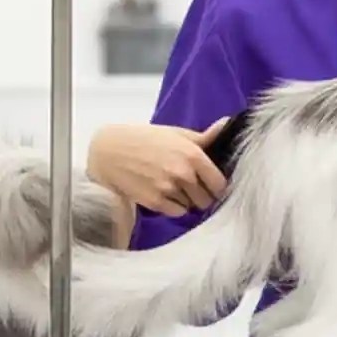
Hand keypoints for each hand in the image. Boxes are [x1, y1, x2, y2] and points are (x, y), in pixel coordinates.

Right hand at [87, 118, 229, 216]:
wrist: (109, 151)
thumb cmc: (144, 138)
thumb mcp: (175, 133)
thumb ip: (204, 136)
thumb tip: (227, 124)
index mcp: (193, 155)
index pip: (220, 183)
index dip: (218, 186)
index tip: (213, 185)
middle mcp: (183, 174)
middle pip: (207, 199)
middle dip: (203, 195)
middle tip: (195, 189)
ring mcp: (168, 189)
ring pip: (191, 206)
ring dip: (188, 201)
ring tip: (177, 189)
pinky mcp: (153, 202)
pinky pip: (176, 212)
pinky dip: (175, 207)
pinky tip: (167, 195)